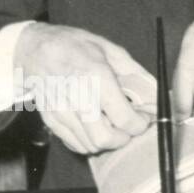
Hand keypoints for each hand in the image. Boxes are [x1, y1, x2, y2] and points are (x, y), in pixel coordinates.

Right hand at [12, 24, 151, 154]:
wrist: (35, 49)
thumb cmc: (76, 46)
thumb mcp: (112, 51)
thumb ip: (137, 75)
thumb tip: (158, 96)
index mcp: (96, 77)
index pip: (123, 118)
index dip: (140, 124)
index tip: (145, 118)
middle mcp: (76, 98)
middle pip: (105, 139)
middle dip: (124, 138)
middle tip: (130, 126)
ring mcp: (60, 111)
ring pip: (89, 146)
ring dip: (108, 141)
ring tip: (113, 124)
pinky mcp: (50, 120)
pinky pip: (74, 144)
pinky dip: (90, 141)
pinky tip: (97, 125)